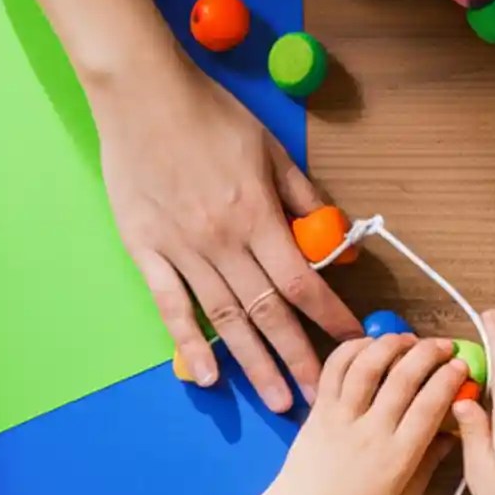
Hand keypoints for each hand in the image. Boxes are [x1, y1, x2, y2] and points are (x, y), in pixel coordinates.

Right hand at [92, 63, 362, 411]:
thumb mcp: (272, 151)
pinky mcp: (146, 252)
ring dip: (255, 365)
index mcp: (257, 217)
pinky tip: (208, 377)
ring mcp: (182, 251)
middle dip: (299, 360)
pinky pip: (172, 307)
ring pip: (226, 320)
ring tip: (279, 401)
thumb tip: (339, 240)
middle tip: (322, 400)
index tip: (353, 346)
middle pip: (269, 314)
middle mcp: (222, 243)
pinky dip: (190, 345)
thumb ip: (305, 201)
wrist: (141, 94)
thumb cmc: (212, 115)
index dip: (330, 319)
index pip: (302, 284)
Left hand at [258, 335, 469, 494]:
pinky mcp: (319, 410)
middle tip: (444, 347)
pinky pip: (334, 369)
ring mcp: (341, 417)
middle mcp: (370, 431)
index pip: (430, 405)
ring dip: (393, 344)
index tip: (461, 367)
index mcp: (397, 457)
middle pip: (404, 377)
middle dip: (430, 353)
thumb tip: (451, 435)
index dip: (449, 379)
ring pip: (368, 365)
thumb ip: (429, 465)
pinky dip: (353, 348)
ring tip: (409, 340)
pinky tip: (370, 345)